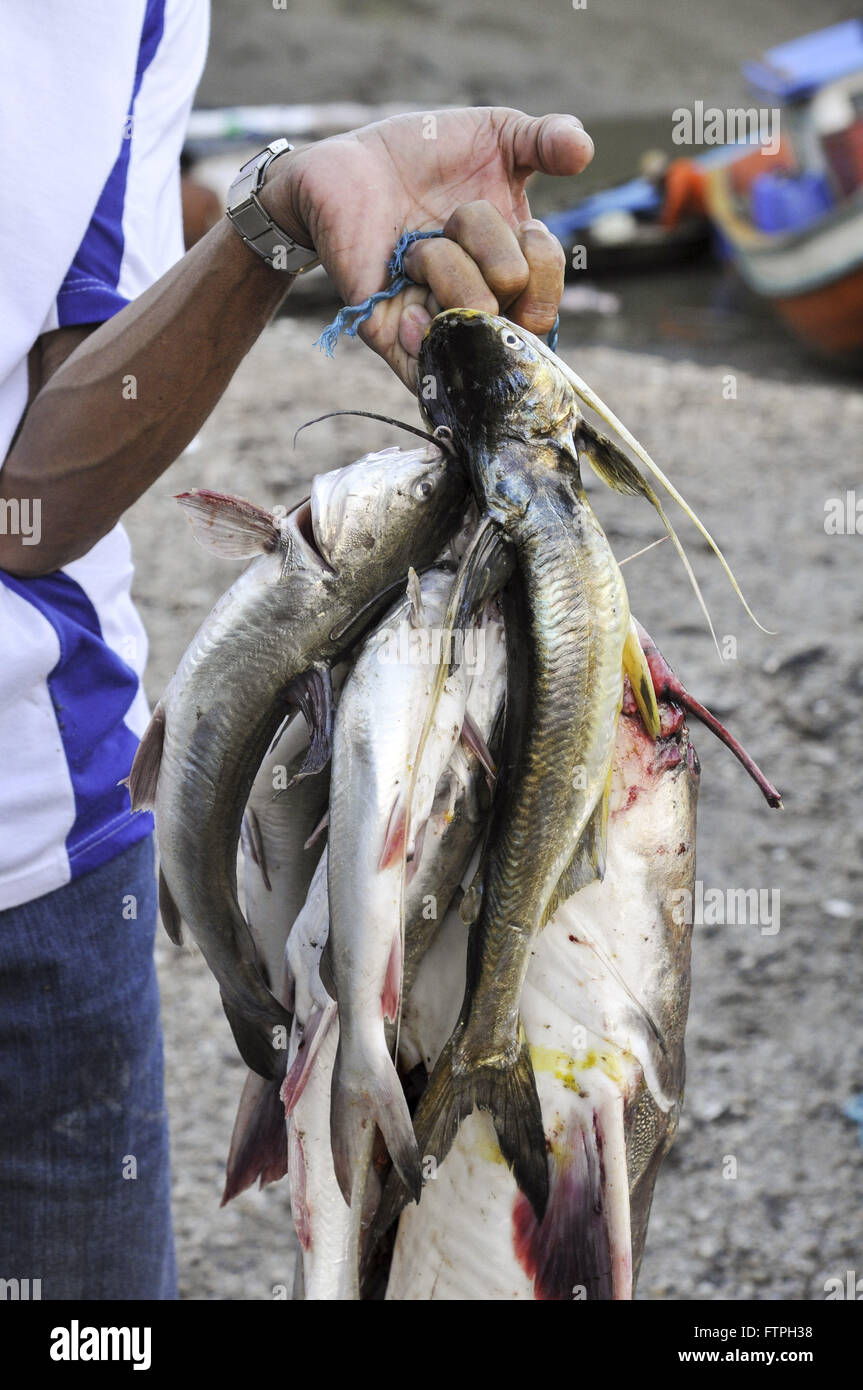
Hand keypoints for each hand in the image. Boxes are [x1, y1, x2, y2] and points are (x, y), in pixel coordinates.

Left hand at [261, 107, 592, 385]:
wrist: (347, 164)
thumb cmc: (426, 153)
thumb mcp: (496, 135)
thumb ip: (545, 138)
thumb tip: (584, 149)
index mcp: (513, 267)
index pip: (546, 298)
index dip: (543, 269)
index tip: (528, 230)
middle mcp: (480, 304)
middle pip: (513, 308)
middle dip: (491, 251)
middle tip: (452, 220)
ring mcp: (437, 323)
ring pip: (470, 324)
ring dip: (445, 266)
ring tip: (413, 245)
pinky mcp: (393, 336)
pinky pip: (424, 365)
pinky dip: (423, 332)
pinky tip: (406, 295)